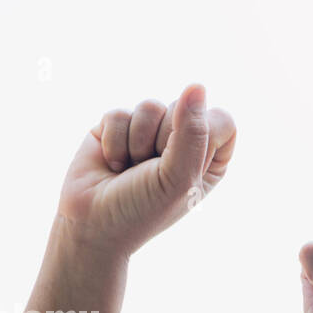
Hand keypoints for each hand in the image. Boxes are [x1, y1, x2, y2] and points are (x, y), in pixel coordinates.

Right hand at [56, 84, 236, 258]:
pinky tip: (112, 163)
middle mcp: (182, 140)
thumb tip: (195, 86)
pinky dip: (114, 141)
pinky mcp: (116, 127)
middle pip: (184, 107)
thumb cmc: (143, 209)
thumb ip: (193, 132)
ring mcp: (149, 131)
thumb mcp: (179, 177)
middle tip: (150, 170)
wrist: (91, 226)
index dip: (200, 138)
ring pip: (150, 106)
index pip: (221, 120)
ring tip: (130, 168)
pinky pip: (119, 112)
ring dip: (137, 143)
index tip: (183, 164)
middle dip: (163, 141)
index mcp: (211, 156)